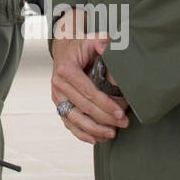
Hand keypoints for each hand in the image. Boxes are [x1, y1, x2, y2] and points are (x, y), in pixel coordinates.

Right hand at [51, 8, 129, 143]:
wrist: (64, 49)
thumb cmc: (81, 45)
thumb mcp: (92, 39)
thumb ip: (101, 41)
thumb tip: (105, 46)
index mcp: (66, 69)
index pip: (87, 91)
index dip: (104, 104)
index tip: (120, 112)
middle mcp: (58, 83)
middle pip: (83, 106)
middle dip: (104, 118)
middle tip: (123, 123)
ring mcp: (56, 95)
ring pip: (74, 118)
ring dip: (93, 129)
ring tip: (111, 134)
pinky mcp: (58, 104)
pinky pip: (68, 122)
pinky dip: (81, 133)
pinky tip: (96, 139)